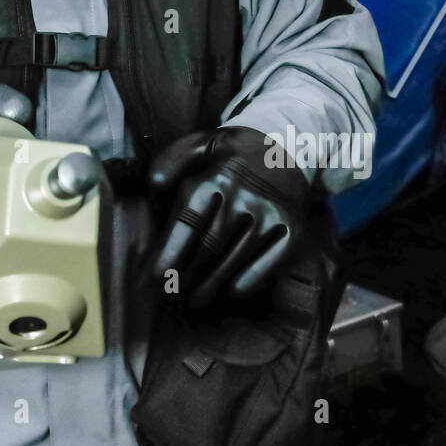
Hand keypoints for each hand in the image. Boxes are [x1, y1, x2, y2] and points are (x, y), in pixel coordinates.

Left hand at [146, 125, 309, 307]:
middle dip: (187, 275)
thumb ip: (172, 162)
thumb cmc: (232, 154)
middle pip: (208, 247)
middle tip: (172, 295)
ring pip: (234, 259)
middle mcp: (242, 198)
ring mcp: (269, 215)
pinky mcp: (292, 229)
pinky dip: (250, 281)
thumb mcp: (200, 144)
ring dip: (213, 285)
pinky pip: (268, 264)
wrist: (287, 148)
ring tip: (195, 301)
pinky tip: (233, 292)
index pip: (187, 222)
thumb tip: (154, 187)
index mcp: (215, 178)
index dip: (170, 252)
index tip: (157, 276)